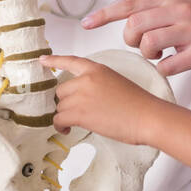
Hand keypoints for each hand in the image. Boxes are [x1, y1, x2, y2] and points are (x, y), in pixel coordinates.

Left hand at [39, 54, 163, 144]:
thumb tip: (82, 98)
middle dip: (66, 103)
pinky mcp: (79, 113)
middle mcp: (86, 79)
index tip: (42, 61)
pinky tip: (68, 130)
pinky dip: (60, 126)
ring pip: (59, 106)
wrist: (148, 117)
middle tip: (76, 113)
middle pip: (61, 90)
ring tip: (75, 124)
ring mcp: (82, 95)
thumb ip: (97, 84)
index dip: (54, 61)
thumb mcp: (116, 83)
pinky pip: (58, 119)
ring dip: (65, 116)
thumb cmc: (139, 105)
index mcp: (97, 69)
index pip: (71, 61)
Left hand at [81, 0, 190, 76]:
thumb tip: (118, 8)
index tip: (86, 23)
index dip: (104, 14)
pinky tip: (173, 63)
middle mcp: (179, 9)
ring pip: (148, 44)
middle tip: (143, 45)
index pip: (129, 3)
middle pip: (134, 26)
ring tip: (159, 53)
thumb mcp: (178, 2)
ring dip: (147, 54)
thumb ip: (149, 3)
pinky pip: (167, 66)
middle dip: (131, 40)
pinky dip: (164, 68)